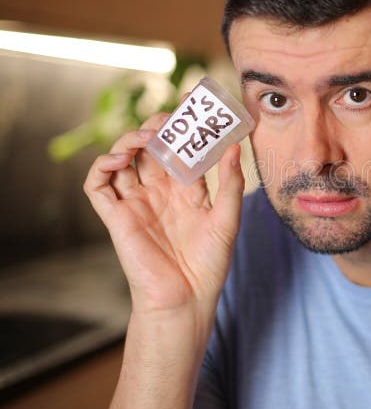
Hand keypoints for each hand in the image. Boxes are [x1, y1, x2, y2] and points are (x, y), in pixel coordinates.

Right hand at [84, 113, 244, 314]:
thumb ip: (231, 183)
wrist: (186, 299)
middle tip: (167, 119)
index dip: (184, 130)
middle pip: (150, 149)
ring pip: (123, 160)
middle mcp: (160, 193)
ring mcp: (136, 203)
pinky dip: (102, 166)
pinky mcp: (116, 217)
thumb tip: (234, 146)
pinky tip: (120, 159)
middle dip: (156, 129)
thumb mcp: (228, 219)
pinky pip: (98, 185)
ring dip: (129, 141)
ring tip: (146, 136)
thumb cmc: (209, 264)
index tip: (192, 109)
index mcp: (186, 191)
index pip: (181, 151)